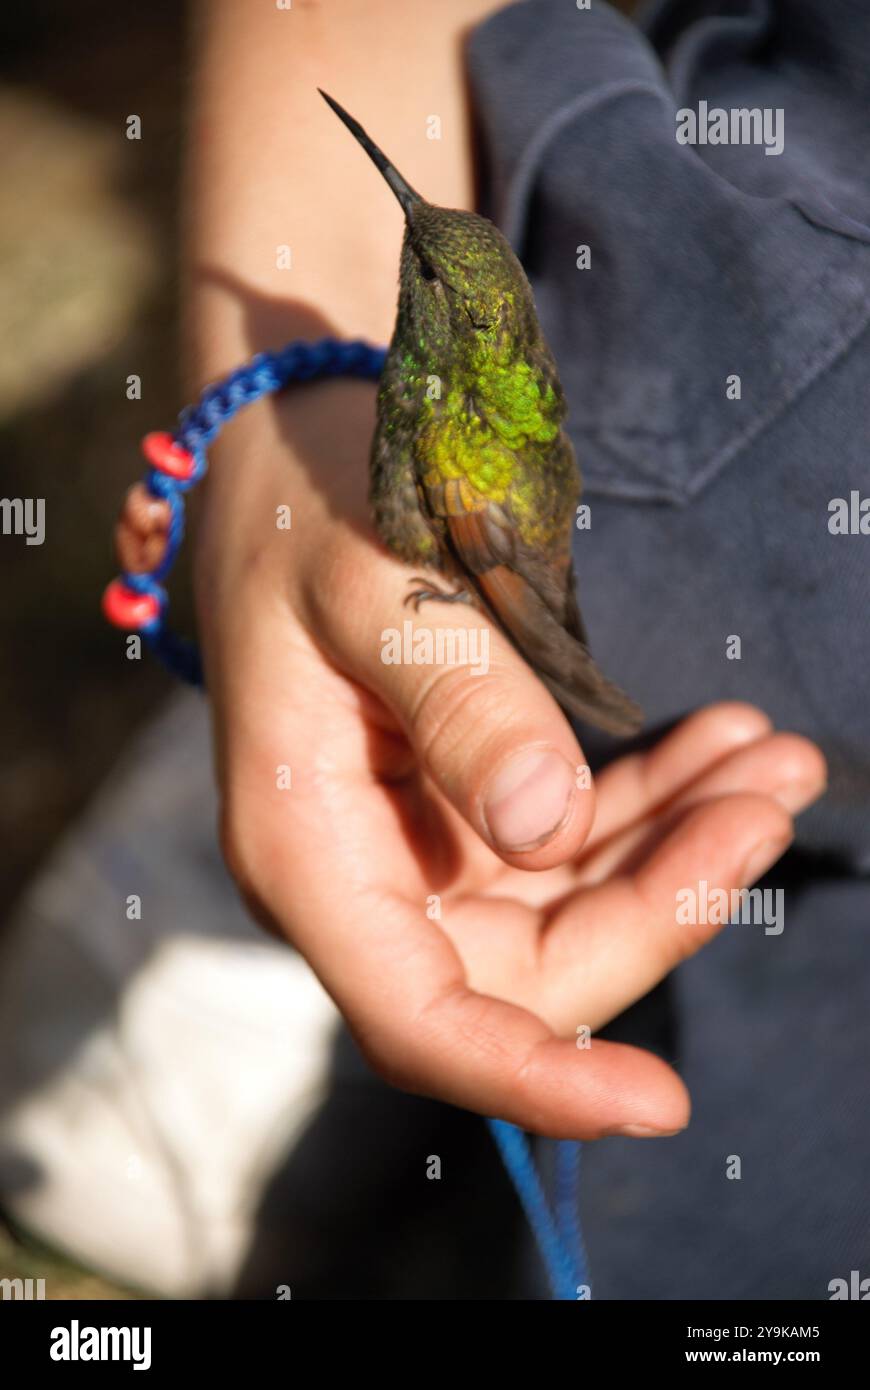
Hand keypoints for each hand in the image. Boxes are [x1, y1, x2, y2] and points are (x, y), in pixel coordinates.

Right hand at [195, 383, 826, 1139]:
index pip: (418, 1019)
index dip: (532, 1080)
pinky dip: (655, 801)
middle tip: (767, 802)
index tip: (657, 1105)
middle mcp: (363, 876)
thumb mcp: (373, 587)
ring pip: (570, 903)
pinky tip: (723, 743)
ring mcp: (420, 846)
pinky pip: (574, 839)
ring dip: (679, 848)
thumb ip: (456, 703)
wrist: (284, 470)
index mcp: (305, 851)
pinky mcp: (465, 806)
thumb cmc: (302, 516)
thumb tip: (552, 827)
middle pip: (530, 967)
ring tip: (773, 762)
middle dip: (661, 907)